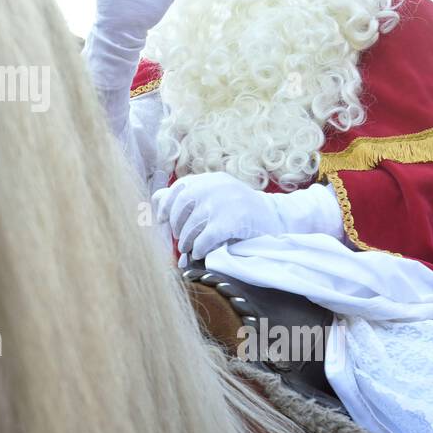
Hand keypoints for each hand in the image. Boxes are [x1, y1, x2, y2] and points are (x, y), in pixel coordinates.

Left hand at [152, 172, 285, 260]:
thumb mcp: (216, 195)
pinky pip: (205, 238)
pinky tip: (200, 252)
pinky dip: (199, 248)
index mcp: (210, 179)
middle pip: (181, 206)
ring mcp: (223, 202)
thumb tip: (155, 201)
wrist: (276, 218)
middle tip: (180, 240)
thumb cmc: (240, 210)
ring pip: (191, 225)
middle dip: (177, 226)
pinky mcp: (232, 220)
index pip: (178, 188)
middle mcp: (214, 186)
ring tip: (189, 249)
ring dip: (186, 241)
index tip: (163, 220)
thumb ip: (189, 195)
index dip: (167, 206)